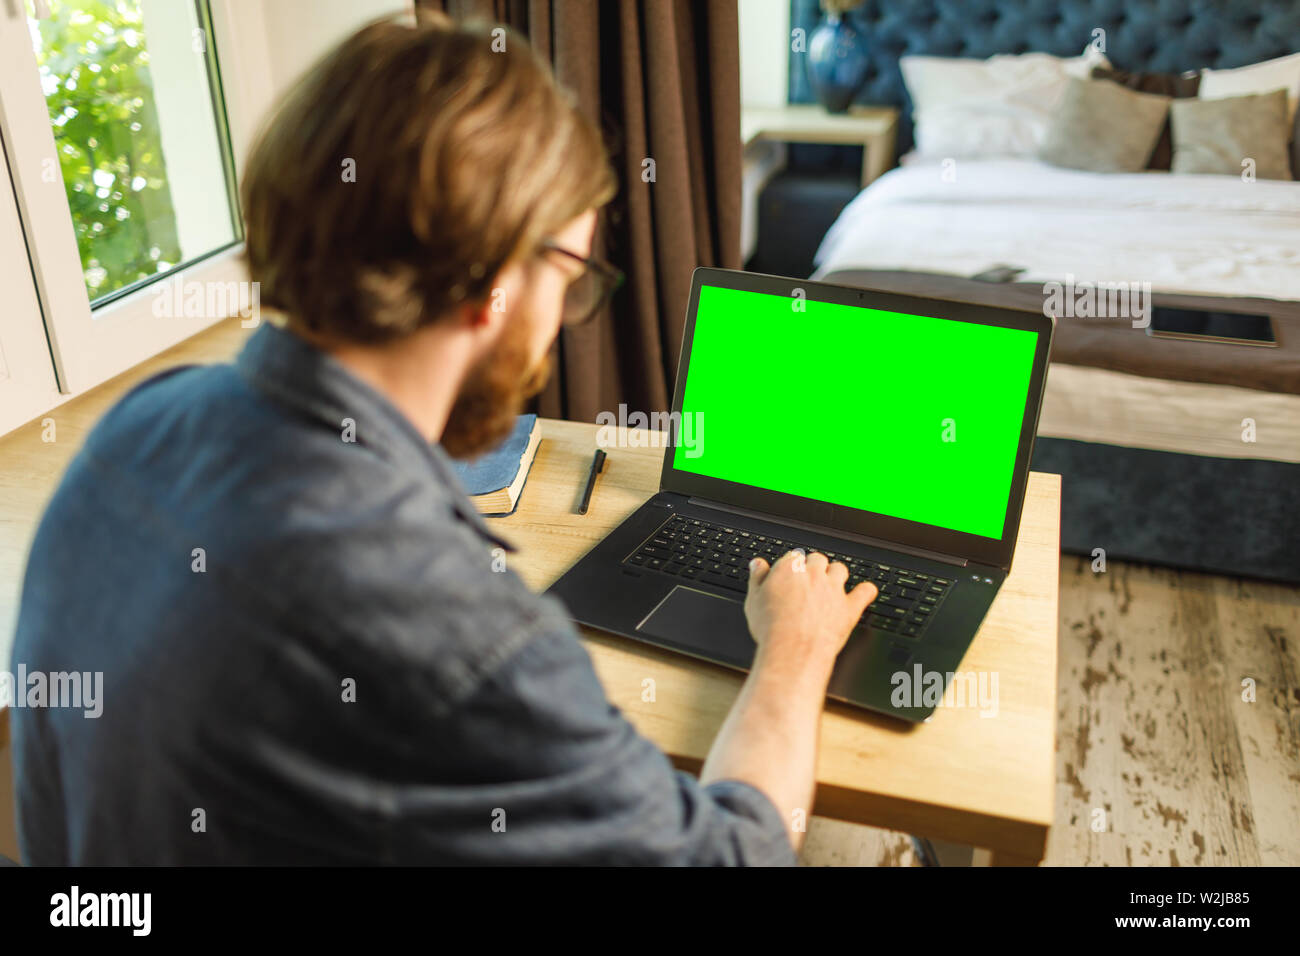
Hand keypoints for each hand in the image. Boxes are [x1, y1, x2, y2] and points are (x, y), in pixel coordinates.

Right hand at [743, 549, 878, 680]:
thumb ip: (757, 578)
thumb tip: (757, 565)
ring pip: (840, 569)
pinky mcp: (849, 608)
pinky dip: (866, 591)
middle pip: (818, 559)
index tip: (790, 574)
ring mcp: (834, 590)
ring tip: (831, 583)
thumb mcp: (753, 600)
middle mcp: (814, 575)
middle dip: (814, 566)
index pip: (794, 556)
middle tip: (809, 580)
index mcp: (790, 569)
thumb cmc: (771, 628)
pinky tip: (865, 591)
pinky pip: (864, 592)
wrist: (792, 650)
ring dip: (836, 574)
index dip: (792, 566)